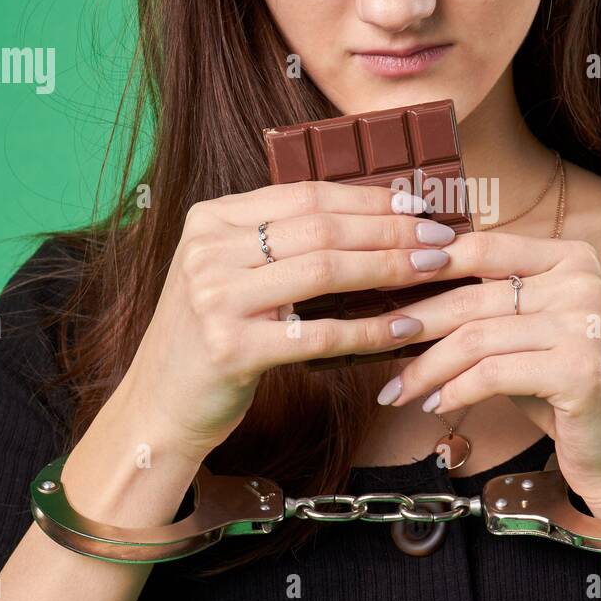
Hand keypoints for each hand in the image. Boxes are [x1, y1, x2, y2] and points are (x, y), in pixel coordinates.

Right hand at [117, 181, 460, 459]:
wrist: (159, 406)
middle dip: (391, 229)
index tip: (419, 204)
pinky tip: (405, 327)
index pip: (305, 195)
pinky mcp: (229, 348)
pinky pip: (318, 333)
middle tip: (441, 237)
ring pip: (324, 271)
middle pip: (320, 227)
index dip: (369, 198)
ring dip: (389, 267)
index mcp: (211, 219)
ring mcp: (213, 297)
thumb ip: (281, 244)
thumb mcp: (233, 274)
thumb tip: (372, 217)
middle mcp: (208, 250)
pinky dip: (368, 330)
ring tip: (434, 268)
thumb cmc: (213, 337)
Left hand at [372, 230, 600, 517]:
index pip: (483, 247)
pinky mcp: (578, 368)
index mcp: (571, 257)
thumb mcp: (527, 333)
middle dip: (415, 321)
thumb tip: (405, 287)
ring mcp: (583, 323)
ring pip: (475, 338)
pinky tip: (437, 405)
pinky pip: (492, 374)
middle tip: (376, 338)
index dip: (427, 262)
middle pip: (472, 297)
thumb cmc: (564, 389)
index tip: (382, 282)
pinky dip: (455, 391)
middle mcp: (582, 281)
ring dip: (426, 368)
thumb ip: (487, 303)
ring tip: (398, 390)